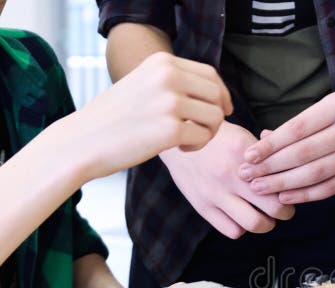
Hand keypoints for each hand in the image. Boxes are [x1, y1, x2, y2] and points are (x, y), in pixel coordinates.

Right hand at [68, 52, 232, 179]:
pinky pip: (204, 137)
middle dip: (216, 115)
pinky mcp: (171, 130)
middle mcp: (168, 77)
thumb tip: (217, 93)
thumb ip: (175, 81)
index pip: (210, 74)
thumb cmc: (115, 118)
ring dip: (208, 133)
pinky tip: (179, 148)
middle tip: (201, 130)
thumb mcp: (144, 83)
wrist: (83, 141)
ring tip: (187, 140)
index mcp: (162, 62)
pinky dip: (197, 146)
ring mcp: (170, 102)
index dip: (221, 95)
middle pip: (217, 95)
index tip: (221, 111)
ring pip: (215, 117)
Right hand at [160, 121, 295, 238]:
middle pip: (275, 206)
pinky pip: (233, 230)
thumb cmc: (217, 139)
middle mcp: (231, 175)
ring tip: (266, 217)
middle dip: (286, 211)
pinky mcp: (203, 207)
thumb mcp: (243, 136)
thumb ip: (268, 152)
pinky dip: (242, 228)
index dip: (293, 187)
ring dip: (266, 224)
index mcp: (245, 154)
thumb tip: (294, 162)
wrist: (177, 141)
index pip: (282, 179)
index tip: (291, 189)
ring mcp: (216, 193)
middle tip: (284, 208)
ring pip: (255, 223)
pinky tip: (242, 217)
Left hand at [238, 92, 334, 203]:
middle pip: (304, 153)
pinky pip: (329, 188)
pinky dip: (305, 194)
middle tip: (247, 174)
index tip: (248, 156)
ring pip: (315, 173)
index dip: (271, 145)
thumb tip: (259, 145)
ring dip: (283, 183)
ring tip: (259, 187)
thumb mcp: (319, 109)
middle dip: (271, 166)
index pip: (297, 129)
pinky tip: (285, 196)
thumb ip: (292, 127)